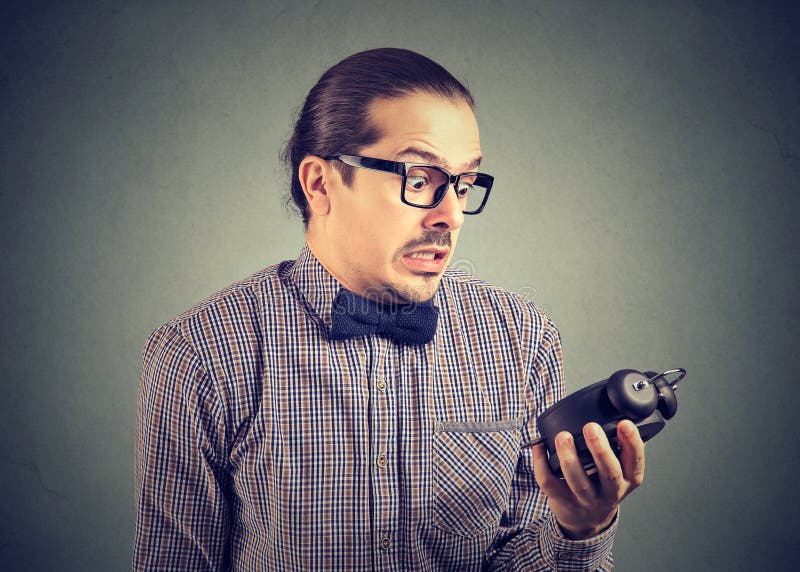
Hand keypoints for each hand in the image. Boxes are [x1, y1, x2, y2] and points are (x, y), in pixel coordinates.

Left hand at [531, 419, 644, 539]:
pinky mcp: (563, 501)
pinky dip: (541, 463)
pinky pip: (550, 483)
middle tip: (591, 427)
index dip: (632, 443)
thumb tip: (618, 412)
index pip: (635, 462)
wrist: (588, 522)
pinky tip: (538, 446)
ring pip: (578, 481)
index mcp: (628, 479)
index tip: (624, 424)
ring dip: (569, 458)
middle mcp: (611, 491)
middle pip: (609, 473)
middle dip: (600, 449)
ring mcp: (587, 499)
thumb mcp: (621, 472)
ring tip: (563, 437)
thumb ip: (620, 448)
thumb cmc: (603, 487)